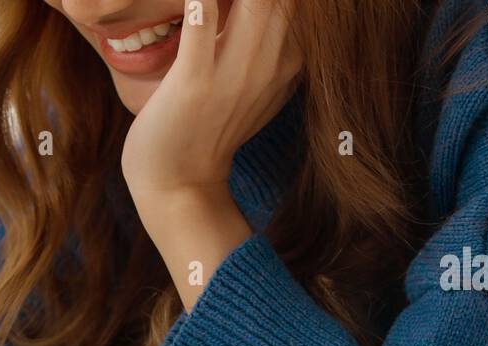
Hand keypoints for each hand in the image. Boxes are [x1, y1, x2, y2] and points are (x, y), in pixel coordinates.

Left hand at [120, 0, 298, 206]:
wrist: (178, 185)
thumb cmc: (207, 127)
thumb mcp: (251, 78)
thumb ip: (263, 35)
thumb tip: (266, 3)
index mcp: (288, 59)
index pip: (309, 4)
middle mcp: (270, 63)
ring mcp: (233, 74)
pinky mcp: (194, 83)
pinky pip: (201, 25)